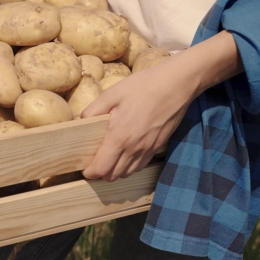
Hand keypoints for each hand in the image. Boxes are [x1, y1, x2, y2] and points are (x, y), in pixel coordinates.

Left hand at [80, 31, 243, 181]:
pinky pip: (141, 165)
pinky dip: (130, 166)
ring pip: (128, 173)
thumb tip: (81, 121)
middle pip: (113, 175)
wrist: (177, 84)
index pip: (101, 168)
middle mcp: (134, 149)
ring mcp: (148, 149)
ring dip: (115, 171)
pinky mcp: (158, 146)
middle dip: (101, 173)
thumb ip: (93, 110)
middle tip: (94, 162)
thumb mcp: (112, 94)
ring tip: (109, 159)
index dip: (90, 171)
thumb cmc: (143, 86)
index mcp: (120, 137)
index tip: (84, 167)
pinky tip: (125, 154)